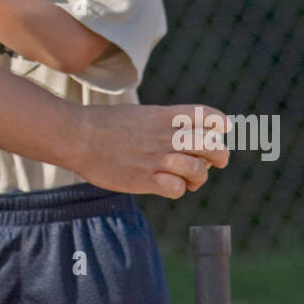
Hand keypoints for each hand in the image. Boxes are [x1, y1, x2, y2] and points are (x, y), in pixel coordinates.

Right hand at [72, 104, 230, 197]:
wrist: (78, 136)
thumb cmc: (105, 125)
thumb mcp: (139, 114)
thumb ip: (162, 122)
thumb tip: (182, 133)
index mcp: (164, 116)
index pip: (205, 115)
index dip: (220, 122)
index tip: (224, 129)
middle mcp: (165, 135)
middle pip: (211, 145)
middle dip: (219, 155)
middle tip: (214, 162)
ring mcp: (156, 157)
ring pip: (198, 170)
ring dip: (198, 177)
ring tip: (189, 180)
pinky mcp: (145, 178)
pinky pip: (177, 189)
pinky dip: (178, 190)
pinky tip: (167, 186)